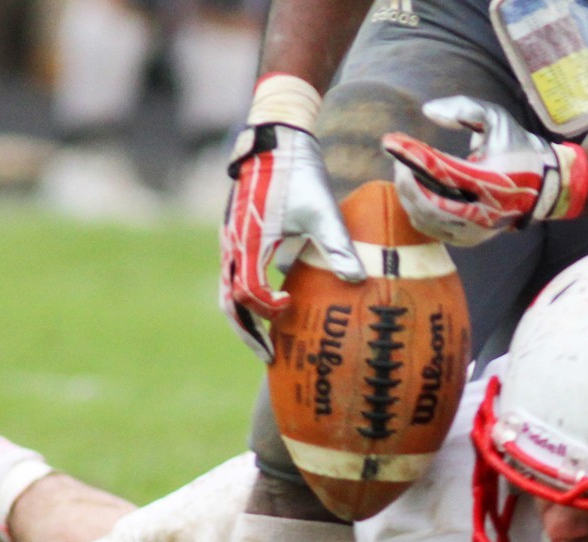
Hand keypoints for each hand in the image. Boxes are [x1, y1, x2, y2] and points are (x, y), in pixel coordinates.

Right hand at [220, 76, 364, 361]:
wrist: (276, 137)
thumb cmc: (299, 172)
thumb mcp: (323, 210)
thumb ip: (338, 246)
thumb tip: (358, 281)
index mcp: (248, 241)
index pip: (246, 292)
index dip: (267, 307)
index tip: (289, 308)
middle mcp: (232, 243)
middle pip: (228, 301)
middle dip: (247, 331)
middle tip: (268, 357)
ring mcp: (232, 240)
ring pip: (229, 289)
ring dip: (246, 317)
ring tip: (268, 342)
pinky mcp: (239, 235)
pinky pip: (236, 275)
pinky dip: (248, 298)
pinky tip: (275, 306)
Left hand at [383, 96, 587, 246]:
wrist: (544, 187)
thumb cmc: (517, 148)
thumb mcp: (497, 119)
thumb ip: (464, 108)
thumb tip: (428, 111)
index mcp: (490, 181)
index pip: (442, 170)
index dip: (413, 156)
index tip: (392, 141)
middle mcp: (481, 211)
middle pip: (426, 202)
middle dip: (405, 179)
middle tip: (397, 158)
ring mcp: (473, 230)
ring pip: (425, 218)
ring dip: (409, 195)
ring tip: (405, 172)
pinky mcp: (468, 239)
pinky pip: (431, 228)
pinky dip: (417, 209)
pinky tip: (415, 191)